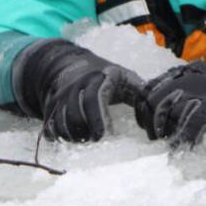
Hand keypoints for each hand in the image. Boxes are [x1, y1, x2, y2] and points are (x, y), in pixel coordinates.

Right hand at [14, 38, 143, 141]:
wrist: (70, 65)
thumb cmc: (105, 76)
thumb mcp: (125, 77)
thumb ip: (140, 91)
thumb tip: (156, 110)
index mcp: (97, 79)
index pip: (94, 99)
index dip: (99, 119)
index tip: (106, 136)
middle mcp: (75, 88)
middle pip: (75, 115)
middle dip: (86, 132)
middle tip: (97, 139)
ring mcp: (61, 98)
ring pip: (62, 123)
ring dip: (74, 136)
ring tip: (86, 138)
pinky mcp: (51, 108)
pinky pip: (50, 127)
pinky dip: (59, 137)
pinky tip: (70, 139)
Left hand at [135, 35, 205, 147]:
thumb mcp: (195, 77)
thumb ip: (178, 87)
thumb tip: (162, 105)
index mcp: (177, 74)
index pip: (146, 90)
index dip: (140, 109)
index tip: (143, 122)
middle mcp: (183, 81)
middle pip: (153, 103)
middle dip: (150, 123)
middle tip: (154, 137)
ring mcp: (196, 92)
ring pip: (170, 114)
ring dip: (166, 132)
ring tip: (168, 143)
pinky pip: (191, 125)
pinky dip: (184, 139)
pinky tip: (182, 150)